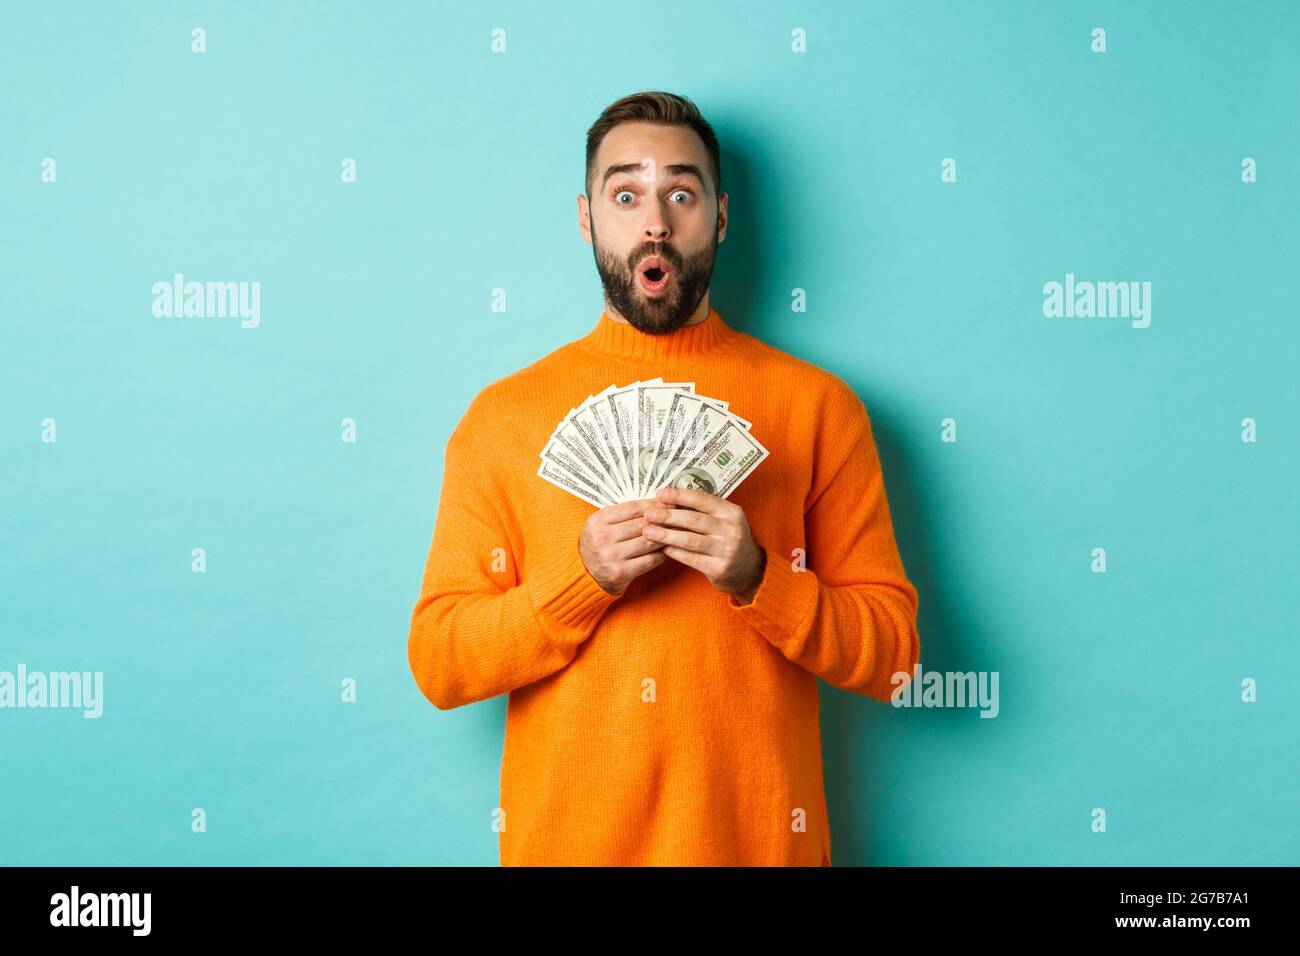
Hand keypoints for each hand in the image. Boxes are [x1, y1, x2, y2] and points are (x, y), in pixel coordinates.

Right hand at [579, 497, 668, 595]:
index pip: (632, 508)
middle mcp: (602, 537)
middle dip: (663, 519)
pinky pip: (649, 560)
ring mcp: (611, 556)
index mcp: (597, 520)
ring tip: (676, 531)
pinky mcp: (621, 572)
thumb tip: (655, 503)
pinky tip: (666, 549)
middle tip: (678, 516)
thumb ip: (623, 514)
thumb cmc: (599, 544)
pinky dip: (661, 554)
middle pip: (642, 524)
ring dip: (665, 536)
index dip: (653, 504)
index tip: (668, 502)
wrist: (585, 573)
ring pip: (648, 542)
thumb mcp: (602, 524)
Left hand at [640, 487, 765, 603]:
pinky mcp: (719, 568)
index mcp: (731, 512)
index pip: (702, 499)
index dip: (679, 495)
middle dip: (668, 516)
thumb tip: (669, 500)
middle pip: (694, 519)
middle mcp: (731, 529)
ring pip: (690, 540)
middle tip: (648, 514)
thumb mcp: (724, 520)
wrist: (748, 570)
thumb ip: (703, 511)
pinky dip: (674, 552)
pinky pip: (691, 558)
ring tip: (648, 531)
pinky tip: (662, 548)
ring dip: (666, 535)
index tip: (660, 494)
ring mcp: (726, 550)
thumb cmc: (728, 539)